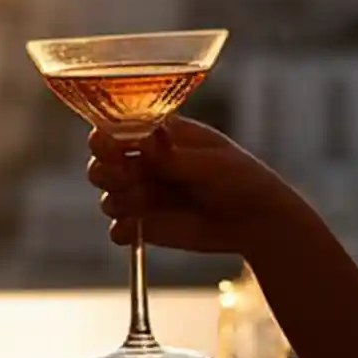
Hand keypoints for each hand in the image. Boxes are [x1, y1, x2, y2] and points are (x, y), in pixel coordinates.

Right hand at [87, 116, 315, 255]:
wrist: (256, 221)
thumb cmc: (240, 179)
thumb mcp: (213, 163)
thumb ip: (176, 156)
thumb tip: (144, 142)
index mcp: (157, 134)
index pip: (116, 127)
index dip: (106, 136)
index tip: (111, 146)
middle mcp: (143, 161)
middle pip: (101, 161)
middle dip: (104, 170)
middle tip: (126, 177)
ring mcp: (142, 193)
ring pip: (107, 195)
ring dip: (118, 199)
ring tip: (145, 202)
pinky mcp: (144, 225)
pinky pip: (118, 229)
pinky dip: (123, 230)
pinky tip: (139, 228)